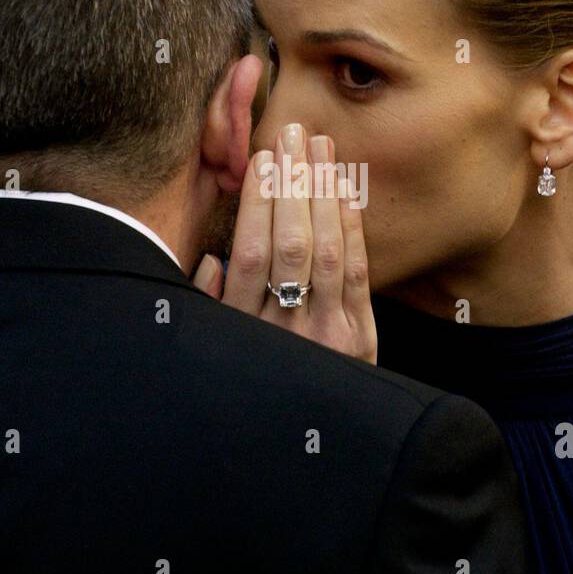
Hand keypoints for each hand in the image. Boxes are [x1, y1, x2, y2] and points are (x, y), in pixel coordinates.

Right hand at [192, 122, 376, 362]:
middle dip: (292, 182)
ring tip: (318, 146)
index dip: (258, 203)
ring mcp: (329, 334)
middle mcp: (288, 330)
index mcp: (246, 331)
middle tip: (291, 132)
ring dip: (323, 191)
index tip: (261, 161)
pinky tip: (342, 188)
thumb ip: (211, 309)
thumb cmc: (254, 384)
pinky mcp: (361, 336)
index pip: (252, 254)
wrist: (317, 441)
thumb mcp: (219, 350)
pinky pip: (356, 270)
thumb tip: (214, 261)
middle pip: (292, 243)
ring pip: (326, 250)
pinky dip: (350, 225)